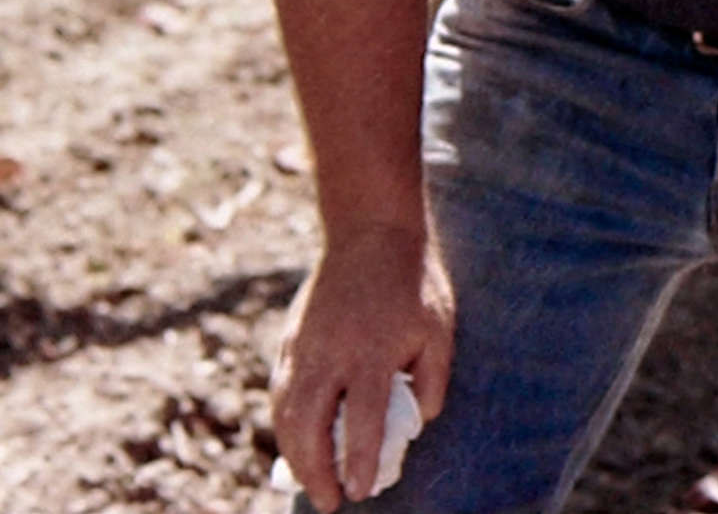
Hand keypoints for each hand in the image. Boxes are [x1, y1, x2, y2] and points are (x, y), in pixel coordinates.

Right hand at [272, 221, 454, 507]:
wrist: (370, 230)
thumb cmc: (412, 282)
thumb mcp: (438, 329)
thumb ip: (432, 379)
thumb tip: (418, 422)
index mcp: (370, 354)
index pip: (363, 422)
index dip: (360, 463)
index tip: (360, 492)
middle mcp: (330, 354)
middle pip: (310, 426)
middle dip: (316, 472)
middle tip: (330, 502)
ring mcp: (303, 347)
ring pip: (286, 413)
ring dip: (294, 454)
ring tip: (310, 481)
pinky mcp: (290, 339)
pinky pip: (279, 391)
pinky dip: (283, 423)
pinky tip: (295, 442)